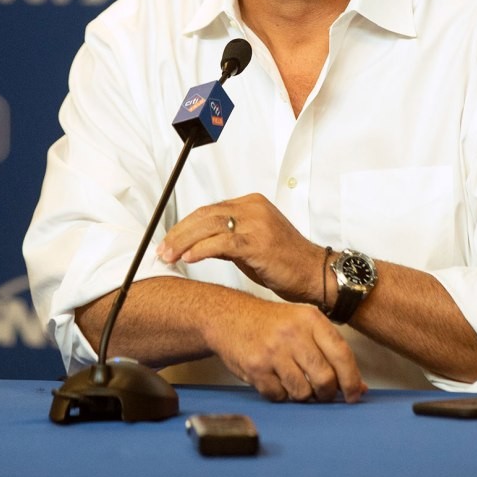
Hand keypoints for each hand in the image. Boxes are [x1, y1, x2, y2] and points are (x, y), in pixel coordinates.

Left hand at [157, 193, 324, 304]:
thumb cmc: (285, 261)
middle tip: (162, 249)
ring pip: (209, 226)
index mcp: (251, 203)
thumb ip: (227, 238)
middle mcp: (252, 207)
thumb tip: (196, 244)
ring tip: (168, 256)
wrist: (314, 273)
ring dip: (184, 242)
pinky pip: (221, 242)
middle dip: (179, 233)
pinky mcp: (257, 241)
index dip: (185, 225)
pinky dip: (201, 249)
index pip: (209, 210)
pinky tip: (188, 258)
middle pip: (205, 215)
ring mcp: (256, 222)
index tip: (169, 240)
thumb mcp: (252, 243)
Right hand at [207, 295, 366, 401]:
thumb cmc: (271, 323)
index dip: (352, 379)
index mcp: (310, 319)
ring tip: (294, 382)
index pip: (342, 354)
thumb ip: (331, 351)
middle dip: (327, 393)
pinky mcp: (256, 368)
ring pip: (302, 392)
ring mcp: (273, 351)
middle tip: (322, 393)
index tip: (354, 394)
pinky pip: (279, 396)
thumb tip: (358, 387)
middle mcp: (293, 333)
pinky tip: (275, 379)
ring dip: (302, 395)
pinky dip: (280, 394)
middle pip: (325, 378)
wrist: (229, 317)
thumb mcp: (303, 325)